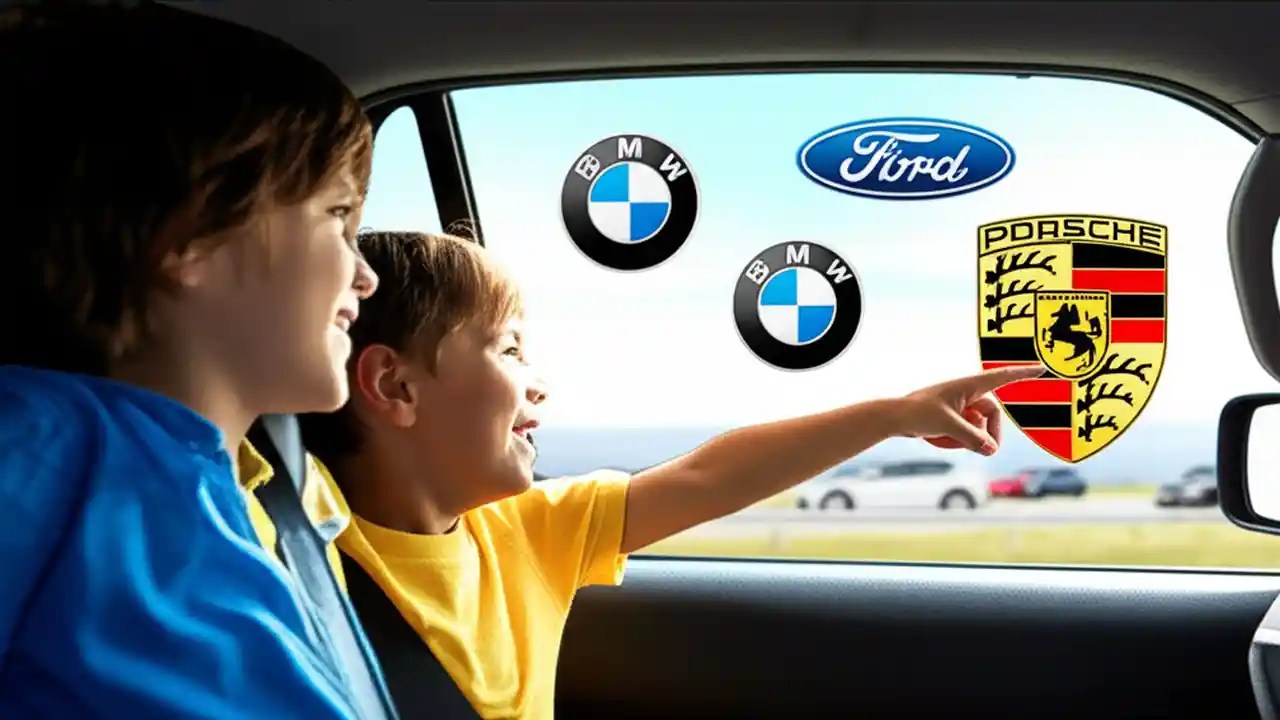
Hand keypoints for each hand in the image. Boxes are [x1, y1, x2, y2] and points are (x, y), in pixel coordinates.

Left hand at [889, 365, 1045, 455]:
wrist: (893, 417)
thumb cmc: (918, 414)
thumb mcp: (948, 427)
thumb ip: (972, 439)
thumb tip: (992, 449)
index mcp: (968, 385)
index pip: (1002, 377)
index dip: (1022, 374)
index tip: (1042, 368)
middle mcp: (966, 392)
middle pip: (992, 414)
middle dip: (989, 433)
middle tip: (985, 450)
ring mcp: (959, 405)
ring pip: (980, 425)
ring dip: (972, 438)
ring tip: (950, 441)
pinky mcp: (952, 416)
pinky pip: (968, 430)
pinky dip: (961, 439)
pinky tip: (943, 441)